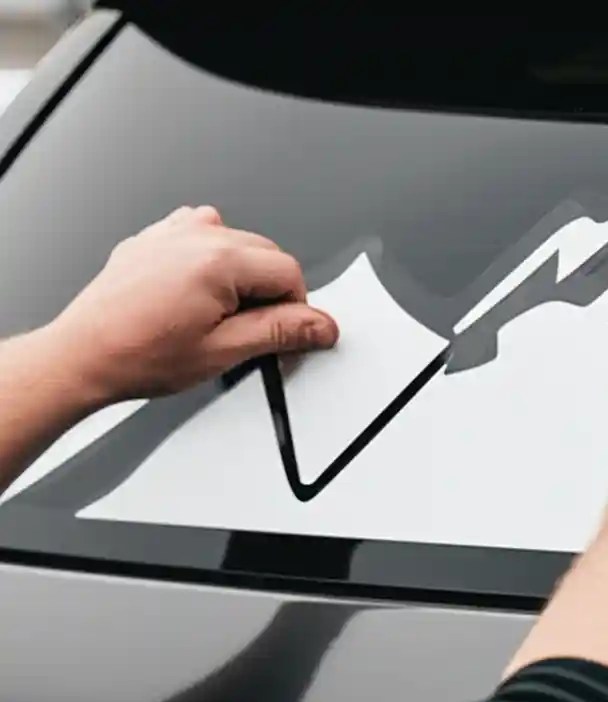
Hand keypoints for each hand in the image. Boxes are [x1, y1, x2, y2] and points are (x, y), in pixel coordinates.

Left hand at [46, 205, 338, 403]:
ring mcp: (171, 232)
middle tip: (246, 332)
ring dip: (239, 275)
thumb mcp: (223, 351)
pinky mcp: (153, 238)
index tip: (283, 334)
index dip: (294, 309)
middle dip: (268, 293)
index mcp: (219, 260)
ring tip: (214, 314)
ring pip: (237, 244)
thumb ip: (281, 332)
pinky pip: (201, 236)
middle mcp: (196, 235)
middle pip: (266, 255)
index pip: (289, 272)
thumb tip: (320, 325)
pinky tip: (194, 293)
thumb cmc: (137, 355)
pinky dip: (209, 259)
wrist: (81, 356)